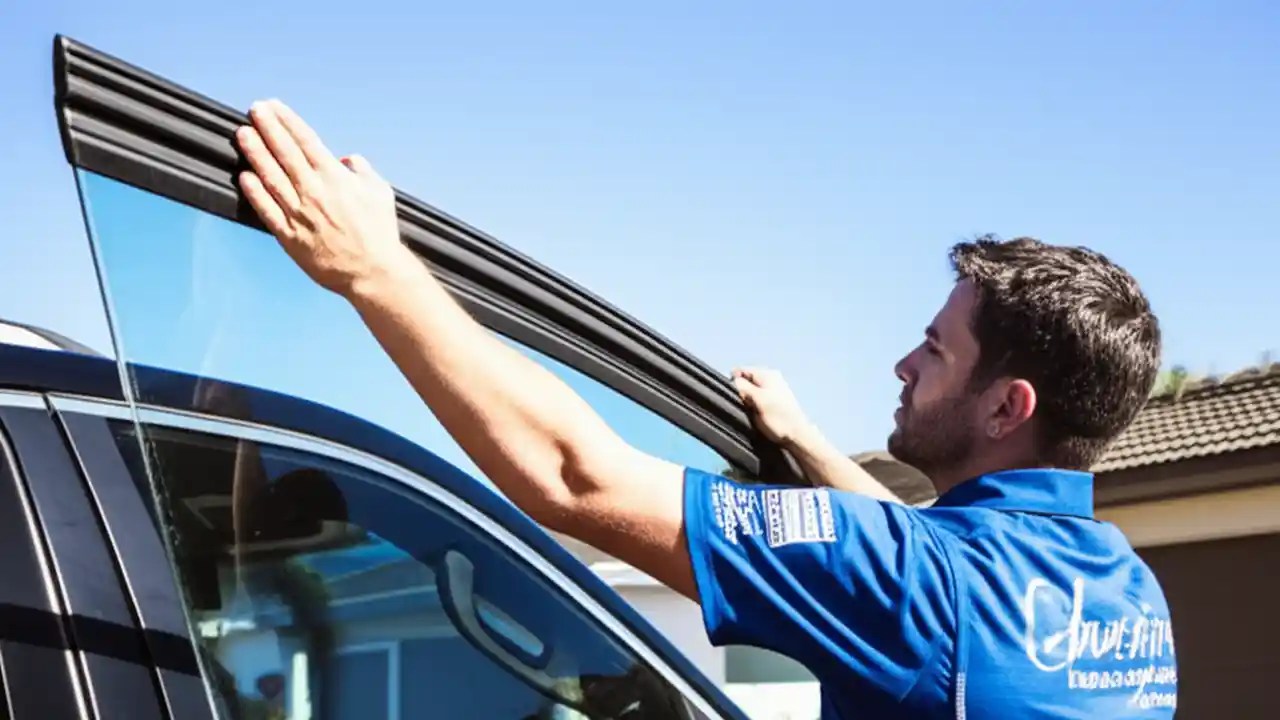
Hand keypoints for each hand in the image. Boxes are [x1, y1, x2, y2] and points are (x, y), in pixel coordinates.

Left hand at [235, 99, 406, 296]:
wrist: (373, 272)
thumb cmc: (380, 233)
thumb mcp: (381, 192)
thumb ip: (362, 170)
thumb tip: (346, 159)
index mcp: (335, 178)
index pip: (306, 140)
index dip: (287, 121)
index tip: (273, 107)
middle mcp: (314, 191)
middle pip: (284, 152)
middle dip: (267, 127)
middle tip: (254, 110)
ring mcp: (299, 213)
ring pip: (271, 176)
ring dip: (255, 153)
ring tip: (242, 135)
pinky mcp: (289, 236)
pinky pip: (267, 210)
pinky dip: (255, 192)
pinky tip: (244, 176)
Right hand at [731, 367, 811, 446]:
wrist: (797, 435)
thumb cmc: (778, 418)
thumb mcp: (757, 399)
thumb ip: (744, 387)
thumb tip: (734, 381)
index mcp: (768, 375)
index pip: (742, 371)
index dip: (734, 382)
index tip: (734, 395)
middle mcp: (772, 379)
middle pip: (747, 381)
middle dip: (742, 391)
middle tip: (745, 405)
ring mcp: (775, 390)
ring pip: (753, 391)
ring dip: (749, 400)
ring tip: (753, 411)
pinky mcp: (777, 401)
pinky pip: (759, 399)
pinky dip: (756, 405)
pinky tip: (760, 415)